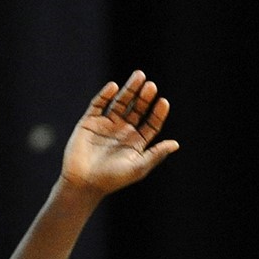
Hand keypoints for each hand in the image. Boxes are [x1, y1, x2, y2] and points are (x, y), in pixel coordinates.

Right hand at [60, 71, 179, 195]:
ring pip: (120, 102)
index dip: (157, 112)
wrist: (83, 183)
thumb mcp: (138, 167)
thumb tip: (176, 144)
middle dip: (144, 97)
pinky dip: (105, 95)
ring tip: (139, 76)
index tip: (163, 102)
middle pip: (137, 109)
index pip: (151, 123)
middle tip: (151, 85)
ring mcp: (106, 125)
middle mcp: (122, 131)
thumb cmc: (112, 179)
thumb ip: (156, 154)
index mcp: (136, 141)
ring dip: (129, 89)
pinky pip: (98, 105)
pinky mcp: (89, 122)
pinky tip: (114, 87)